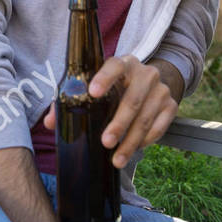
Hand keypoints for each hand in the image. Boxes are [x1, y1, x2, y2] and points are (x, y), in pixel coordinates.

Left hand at [45, 55, 177, 167]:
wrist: (150, 82)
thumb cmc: (114, 85)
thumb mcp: (96, 85)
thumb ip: (72, 99)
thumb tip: (50, 123)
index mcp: (123, 63)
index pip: (114, 66)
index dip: (104, 78)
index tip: (93, 93)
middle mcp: (145, 73)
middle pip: (132, 99)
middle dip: (119, 123)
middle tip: (106, 142)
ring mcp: (161, 89)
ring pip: (145, 118)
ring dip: (131, 141)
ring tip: (117, 158)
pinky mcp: (171, 105)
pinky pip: (159, 127)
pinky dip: (145, 141)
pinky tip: (132, 151)